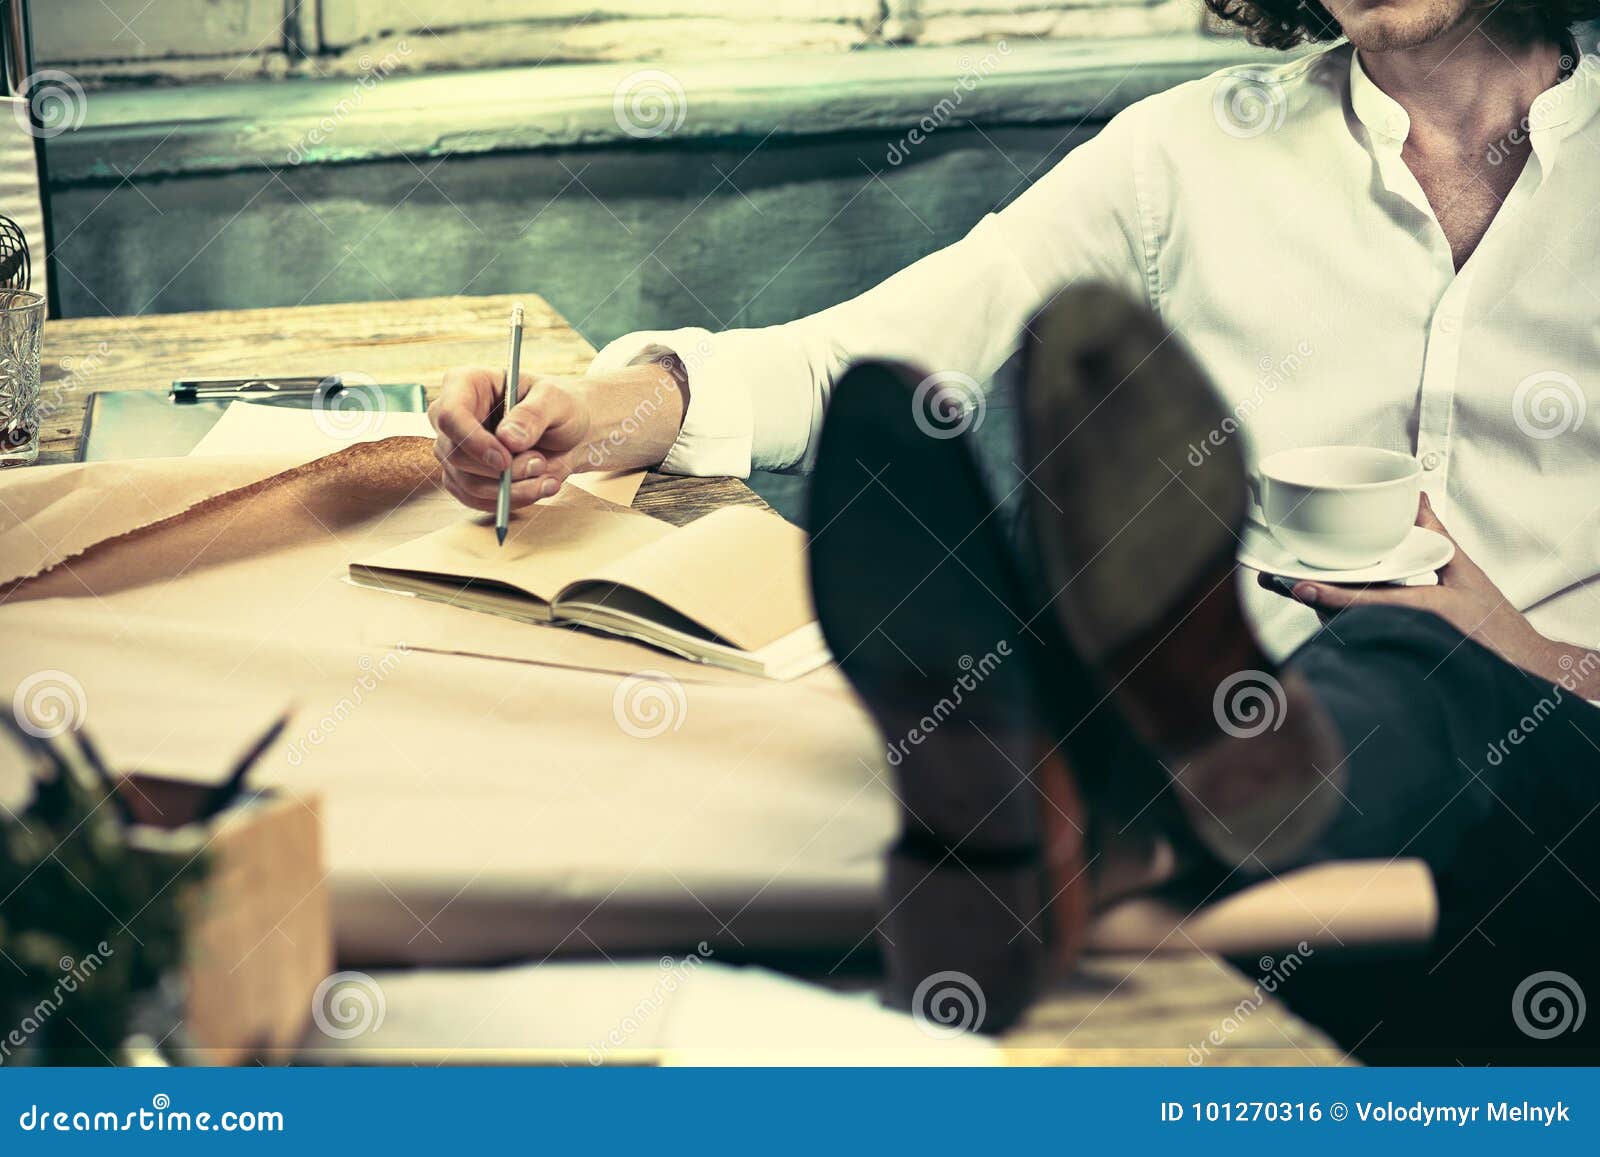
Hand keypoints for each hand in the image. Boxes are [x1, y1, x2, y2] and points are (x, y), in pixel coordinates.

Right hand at [428, 368, 591, 512]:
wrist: (568, 433)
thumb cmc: (559, 406)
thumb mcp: (556, 400)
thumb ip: (533, 414)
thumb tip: (508, 438)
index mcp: (466, 384)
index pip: (450, 415)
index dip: (473, 442)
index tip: (504, 461)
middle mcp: (452, 417)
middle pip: (455, 454)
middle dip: (500, 471)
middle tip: (540, 464)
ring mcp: (455, 449)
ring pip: (467, 483)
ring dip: (510, 489)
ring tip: (546, 477)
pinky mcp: (464, 478)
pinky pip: (476, 499)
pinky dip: (510, 500)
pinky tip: (539, 487)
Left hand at [1260, 493, 1557, 676]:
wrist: (1519, 671)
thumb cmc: (1496, 625)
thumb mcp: (1468, 575)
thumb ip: (1435, 538)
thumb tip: (1414, 500)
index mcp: (1424, 611)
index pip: (1367, 604)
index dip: (1328, 597)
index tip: (1297, 587)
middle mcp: (1405, 634)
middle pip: (1342, 619)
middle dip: (1310, 600)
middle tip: (1274, 578)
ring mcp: (1399, 651)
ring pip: (1346, 633)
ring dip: (1320, 612)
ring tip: (1289, 587)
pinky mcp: (1396, 663)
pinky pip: (1359, 644)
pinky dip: (1339, 625)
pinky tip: (1321, 611)